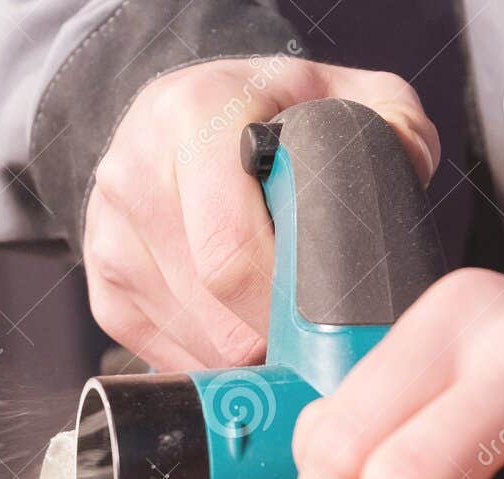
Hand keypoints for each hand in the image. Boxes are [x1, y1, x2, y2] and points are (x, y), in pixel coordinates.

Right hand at [84, 57, 437, 371]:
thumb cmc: (270, 113)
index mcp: (195, 118)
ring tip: (282, 331)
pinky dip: (209, 359)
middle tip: (319, 343)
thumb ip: (390, 126)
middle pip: (214, 310)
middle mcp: (136, 173)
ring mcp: (110, 235)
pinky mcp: (102, 283)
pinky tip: (238, 330)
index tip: (330, 324)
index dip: (289, 307)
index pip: (232, 252)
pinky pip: (161, 353)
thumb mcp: (344, 95)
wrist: (184, 116)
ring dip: (245, 354)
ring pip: (190, 340)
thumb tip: (401, 184)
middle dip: (276, 341)